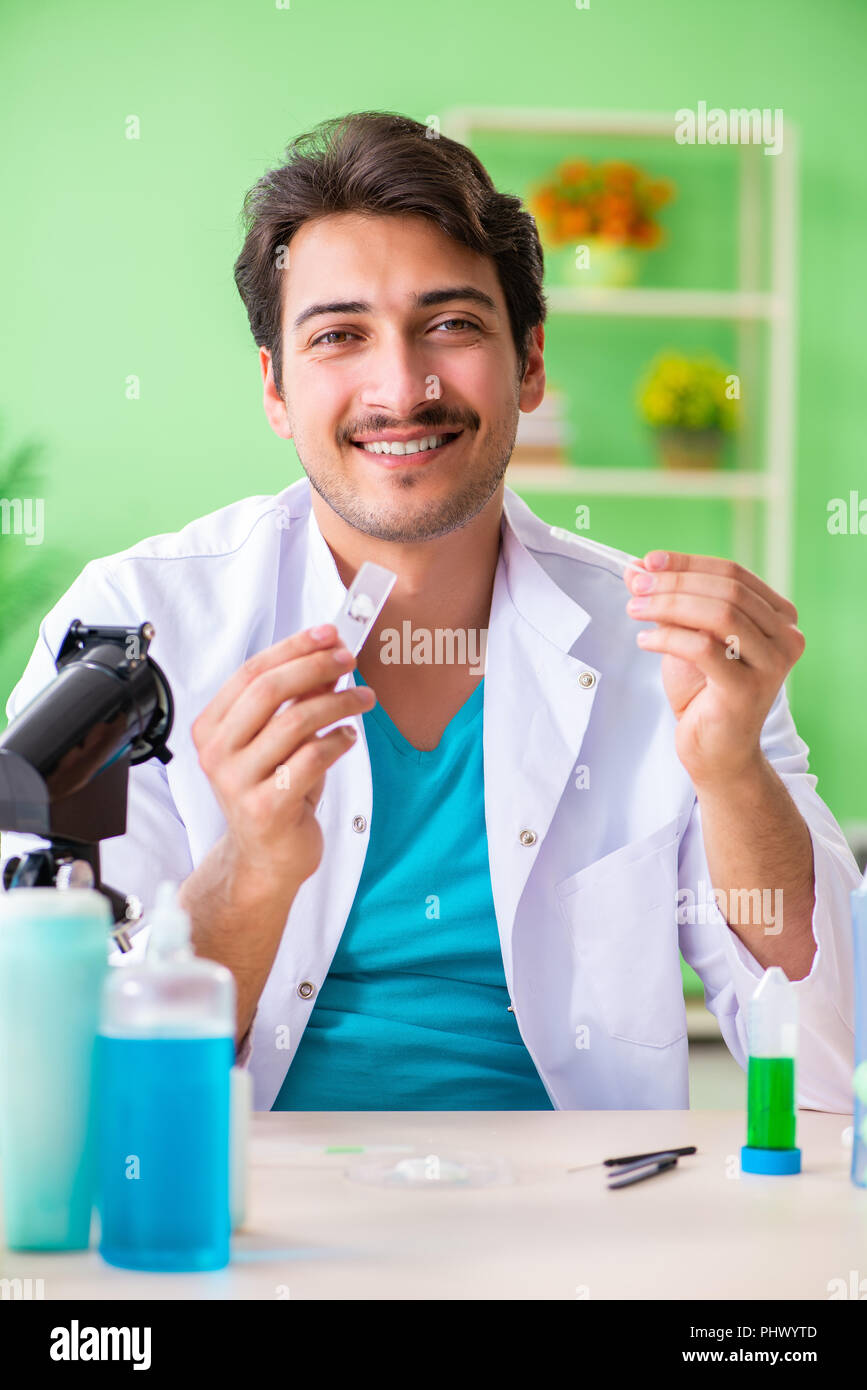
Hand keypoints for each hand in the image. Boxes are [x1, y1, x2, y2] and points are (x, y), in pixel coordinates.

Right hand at [190, 624, 375, 886]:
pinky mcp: (266, 806)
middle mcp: (217, 752)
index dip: (293, 648)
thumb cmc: (273, 793)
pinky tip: (348, 738)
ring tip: (362, 700)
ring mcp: (238, 781)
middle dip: (314, 667)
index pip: (251, 673)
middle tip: (349, 660)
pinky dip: (337, 741)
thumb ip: (299, 699)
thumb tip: (329, 656)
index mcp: (212, 727)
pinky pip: (311, 759)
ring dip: (337, 703)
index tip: (328, 634)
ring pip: (295, 722)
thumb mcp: (282, 740)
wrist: (266, 858)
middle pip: (269, 690)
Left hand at [624, 550, 804, 787]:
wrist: (716, 751)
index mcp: (779, 617)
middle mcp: (786, 637)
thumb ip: (669, 601)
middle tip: (635, 586)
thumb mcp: (686, 636)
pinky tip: (644, 641)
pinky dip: (668, 638)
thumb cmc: (705, 693)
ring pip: (719, 615)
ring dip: (669, 606)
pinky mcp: (747, 690)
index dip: (687, 564)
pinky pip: (703, 649)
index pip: (732, 573)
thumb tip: (636, 567)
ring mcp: (771, 665)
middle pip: (726, 590)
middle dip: (674, 583)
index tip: (648, 562)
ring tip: (634, 610)